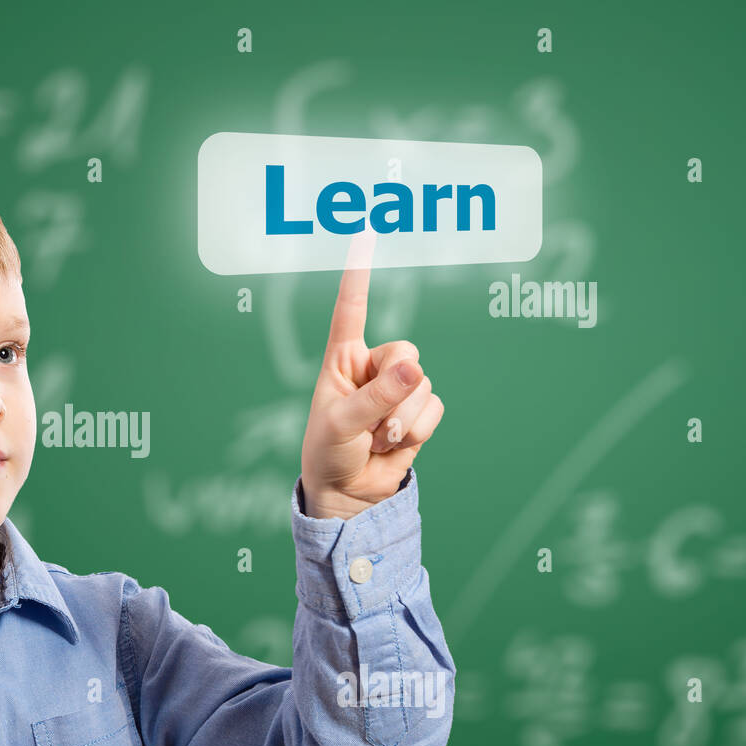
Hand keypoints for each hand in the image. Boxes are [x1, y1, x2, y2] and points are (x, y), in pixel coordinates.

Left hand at [300, 231, 444, 518]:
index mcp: (342, 359)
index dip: (359, 273)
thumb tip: (416, 367)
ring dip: (404, 420)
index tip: (365, 232)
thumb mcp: (341, 424)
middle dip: (396, 389)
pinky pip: (435, 408)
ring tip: (377, 439)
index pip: (352, 308)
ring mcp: (398, 388)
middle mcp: (372, 366)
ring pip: (424, 384)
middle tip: (374, 423)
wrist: (348, 494)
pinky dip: (417, 432)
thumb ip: (377, 396)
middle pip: (407, 351)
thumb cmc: (329, 453)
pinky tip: (395, 445)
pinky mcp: (418, 410)